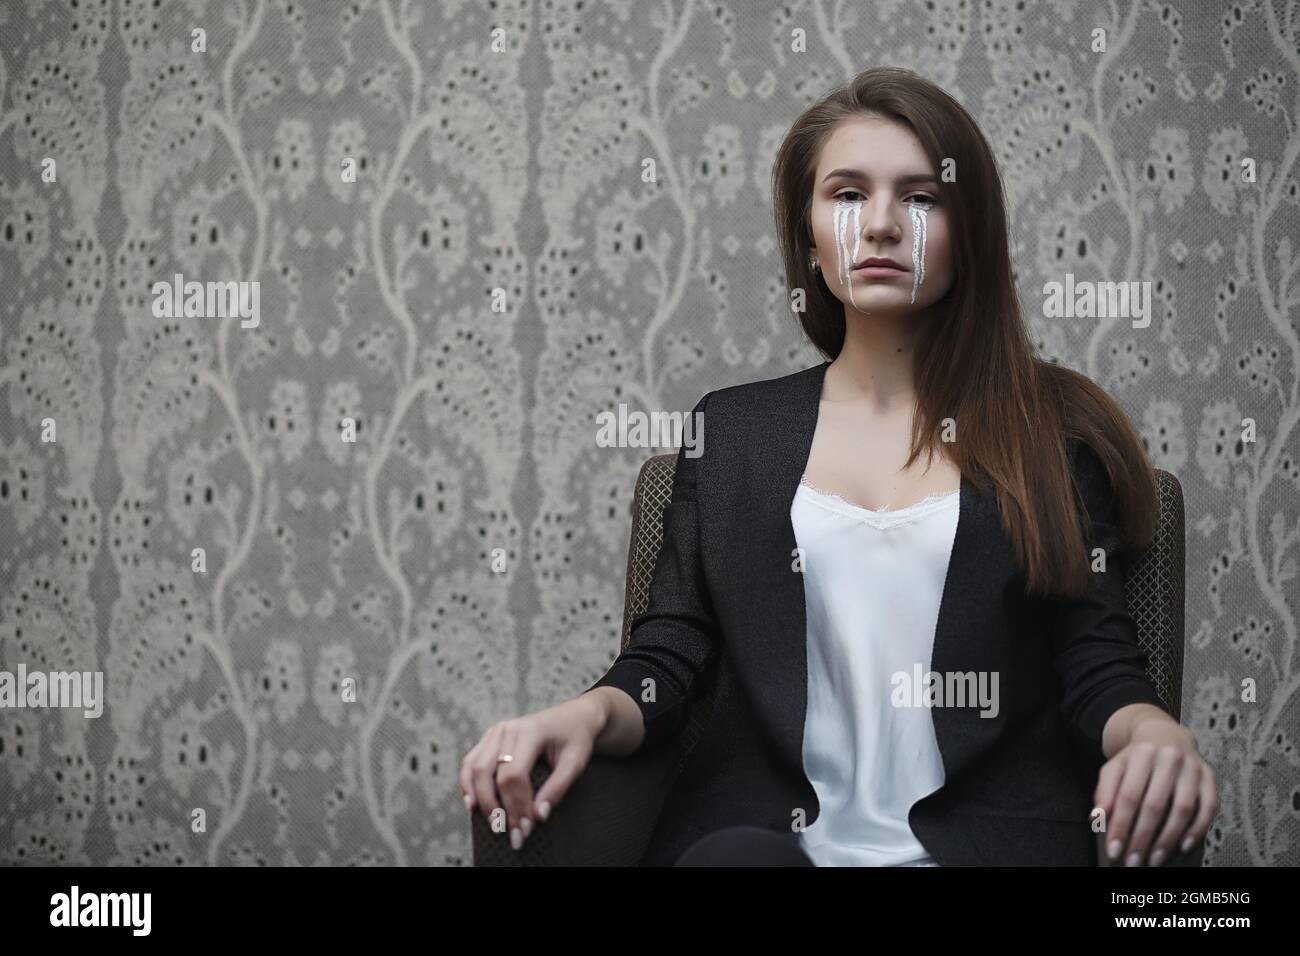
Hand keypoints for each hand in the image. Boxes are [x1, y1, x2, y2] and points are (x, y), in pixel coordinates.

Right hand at [459, 696, 606, 850]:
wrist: (573, 717)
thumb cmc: (575, 739)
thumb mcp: (575, 763)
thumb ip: (557, 789)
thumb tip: (538, 816)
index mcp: (530, 731)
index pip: (514, 775)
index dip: (517, 805)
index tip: (525, 830)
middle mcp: (508, 729)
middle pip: (490, 774)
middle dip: (497, 808)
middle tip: (510, 834)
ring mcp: (496, 732)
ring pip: (475, 768)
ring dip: (480, 799)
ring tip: (491, 823)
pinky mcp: (490, 738)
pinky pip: (471, 762)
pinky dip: (467, 784)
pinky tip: (472, 803)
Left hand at [1093, 718, 1216, 865]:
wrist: (1166, 735)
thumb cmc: (1137, 758)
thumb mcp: (1115, 766)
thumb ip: (1105, 789)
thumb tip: (1098, 817)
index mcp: (1141, 754)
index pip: (1129, 795)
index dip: (1121, 824)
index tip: (1114, 848)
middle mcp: (1169, 758)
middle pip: (1155, 804)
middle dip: (1142, 837)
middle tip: (1133, 860)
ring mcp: (1192, 768)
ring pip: (1183, 808)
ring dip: (1168, 838)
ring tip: (1155, 858)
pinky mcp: (1209, 777)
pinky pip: (1208, 807)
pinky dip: (1198, 829)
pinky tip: (1183, 845)